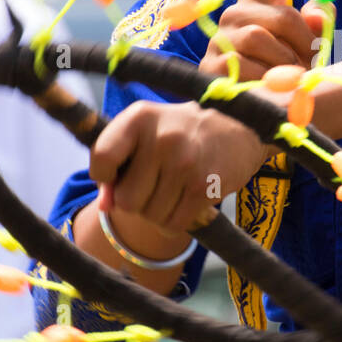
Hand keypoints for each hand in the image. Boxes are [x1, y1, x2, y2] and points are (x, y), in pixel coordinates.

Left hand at [91, 99, 273, 242]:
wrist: (239, 129)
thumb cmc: (180, 133)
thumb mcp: (144, 133)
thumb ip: (116, 165)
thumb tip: (105, 206)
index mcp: (140, 117)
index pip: (102, 158)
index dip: (104, 176)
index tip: (116, 175)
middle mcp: (163, 138)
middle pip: (126, 200)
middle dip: (135, 201)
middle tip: (153, 185)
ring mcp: (186, 164)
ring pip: (150, 216)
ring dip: (157, 212)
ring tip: (172, 190)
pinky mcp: (205, 188)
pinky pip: (173, 224)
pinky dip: (174, 220)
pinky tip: (184, 202)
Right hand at [201, 0, 331, 82]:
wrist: (248, 107)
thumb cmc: (280, 68)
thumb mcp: (303, 43)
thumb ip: (316, 24)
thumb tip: (318, 17)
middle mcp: (237, 12)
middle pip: (281, 15)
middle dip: (305, 43)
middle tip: (315, 62)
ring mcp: (221, 36)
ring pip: (259, 38)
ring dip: (284, 63)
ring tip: (289, 77)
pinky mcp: (212, 63)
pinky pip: (243, 65)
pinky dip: (263, 79)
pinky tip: (267, 87)